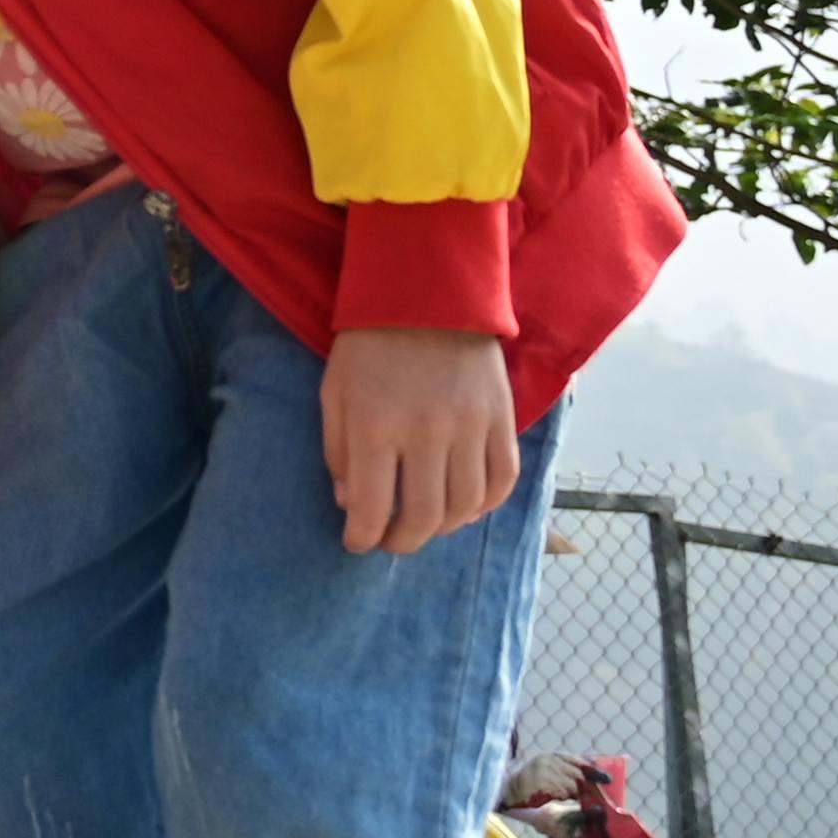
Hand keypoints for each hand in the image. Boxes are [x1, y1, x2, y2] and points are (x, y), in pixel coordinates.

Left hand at [323, 325, 517, 555]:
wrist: (429, 294)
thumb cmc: (368, 346)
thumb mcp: (334, 394)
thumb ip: (338, 452)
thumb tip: (351, 504)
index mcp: (375, 427)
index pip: (372, 507)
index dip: (363, 538)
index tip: (357, 543)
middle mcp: (426, 433)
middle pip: (425, 516)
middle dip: (404, 541)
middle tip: (391, 542)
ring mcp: (470, 427)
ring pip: (467, 505)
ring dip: (444, 528)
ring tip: (426, 525)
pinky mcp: (501, 418)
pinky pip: (503, 478)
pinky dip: (486, 504)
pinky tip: (466, 507)